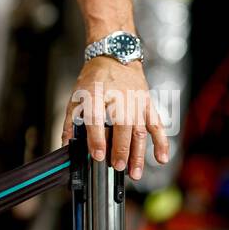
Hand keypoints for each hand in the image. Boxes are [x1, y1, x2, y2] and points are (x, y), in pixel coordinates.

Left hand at [59, 56, 169, 180]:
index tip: (97, 155)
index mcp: (95, 94)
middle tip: (116, 167)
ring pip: (139, 130)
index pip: (95, 117)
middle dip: (120, 149)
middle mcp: (118, 98)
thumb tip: (67, 146)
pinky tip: (161, 158)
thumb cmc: (94, 79)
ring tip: (134, 173)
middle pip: (121, 126)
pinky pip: (157, 125)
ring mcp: (136, 102)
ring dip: (138, 154)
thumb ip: (70, 122)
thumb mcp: (76, 97)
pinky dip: (161, 142)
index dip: (96, 138)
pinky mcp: (147, 104)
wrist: (115, 56)